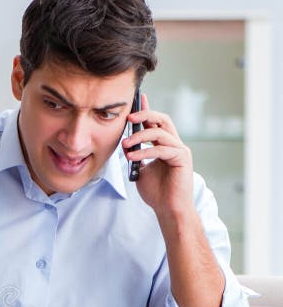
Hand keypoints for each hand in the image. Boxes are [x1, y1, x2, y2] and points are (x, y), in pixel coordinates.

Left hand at [122, 93, 195, 220]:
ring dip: (139, 137)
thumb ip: (135, 155)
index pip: (156, 122)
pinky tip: (132, 157)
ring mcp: (179, 150)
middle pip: (162, 120)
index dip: (148, 110)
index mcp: (164, 145)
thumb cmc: (156, 192)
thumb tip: (126, 145)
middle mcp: (174, 144)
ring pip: (160, 133)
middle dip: (145, 115)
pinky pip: (162, 149)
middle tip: (129, 118)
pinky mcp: (182, 158)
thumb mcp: (140, 169)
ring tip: (125, 145)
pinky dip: (145, 152)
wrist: (168, 209)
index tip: (139, 98)